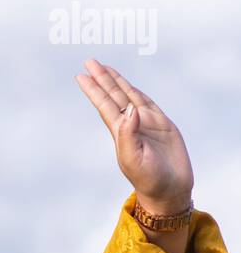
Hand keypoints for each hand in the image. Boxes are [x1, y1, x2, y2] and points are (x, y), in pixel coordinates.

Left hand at [74, 58, 193, 214]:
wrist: (170, 190)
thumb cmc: (150, 180)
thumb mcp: (134, 159)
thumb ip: (129, 134)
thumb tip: (130, 108)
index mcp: (120, 133)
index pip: (104, 105)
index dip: (94, 89)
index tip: (81, 75)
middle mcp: (131, 125)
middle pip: (113, 95)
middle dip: (102, 79)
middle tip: (89, 62)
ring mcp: (146, 123)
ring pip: (129, 96)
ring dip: (117, 82)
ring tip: (105, 68)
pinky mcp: (162, 124)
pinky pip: (147, 102)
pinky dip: (137, 92)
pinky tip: (128, 86)